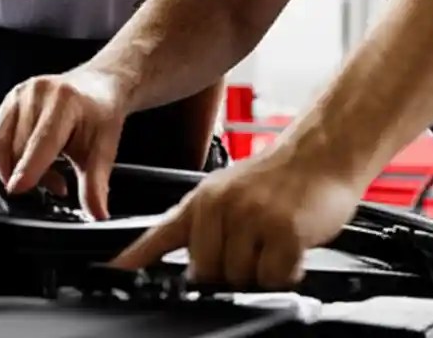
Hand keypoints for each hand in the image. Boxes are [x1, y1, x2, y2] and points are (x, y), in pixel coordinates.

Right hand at [0, 68, 128, 219]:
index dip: (27, 168)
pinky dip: (8, 157)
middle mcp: (37, 93)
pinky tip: (31, 160)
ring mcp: (19, 94)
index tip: (18, 189)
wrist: (97, 88)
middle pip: (19, 146)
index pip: (40, 141)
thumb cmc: (99, 115)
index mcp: (64, 101)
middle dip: (32, 175)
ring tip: (46, 172)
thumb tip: (96, 215)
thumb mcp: (103, 151)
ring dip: (17, 168)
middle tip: (57, 185)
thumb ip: (95, 186)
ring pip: (2, 144)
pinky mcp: (8, 100)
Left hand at [109, 137, 362, 288]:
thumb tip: (192, 270)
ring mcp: (250, 218)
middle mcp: (219, 207)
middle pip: (205, 275)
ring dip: (261, 273)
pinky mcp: (282, 231)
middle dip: (230, 274)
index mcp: (200, 201)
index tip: (110, 273)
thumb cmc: (279, 179)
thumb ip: (203, 229)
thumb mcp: (226, 194)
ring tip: (275, 242)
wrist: (322, 152)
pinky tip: (292, 248)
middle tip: (254, 250)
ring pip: (240, 280)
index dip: (131, 261)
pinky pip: (274, 279)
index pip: (156, 238)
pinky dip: (287, 272)